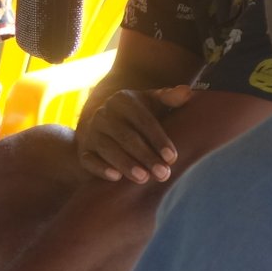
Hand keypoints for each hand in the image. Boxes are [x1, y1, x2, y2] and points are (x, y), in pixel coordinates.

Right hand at [75, 84, 191, 182]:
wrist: (108, 124)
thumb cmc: (140, 115)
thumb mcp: (153, 103)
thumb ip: (170, 98)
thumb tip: (187, 92)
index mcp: (123, 100)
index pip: (143, 120)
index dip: (158, 139)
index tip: (172, 157)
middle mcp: (104, 114)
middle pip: (126, 137)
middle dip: (146, 156)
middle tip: (163, 174)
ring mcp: (91, 132)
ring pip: (107, 149)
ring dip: (126, 164)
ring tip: (144, 178)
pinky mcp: (84, 150)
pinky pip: (89, 160)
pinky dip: (100, 168)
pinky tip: (115, 178)